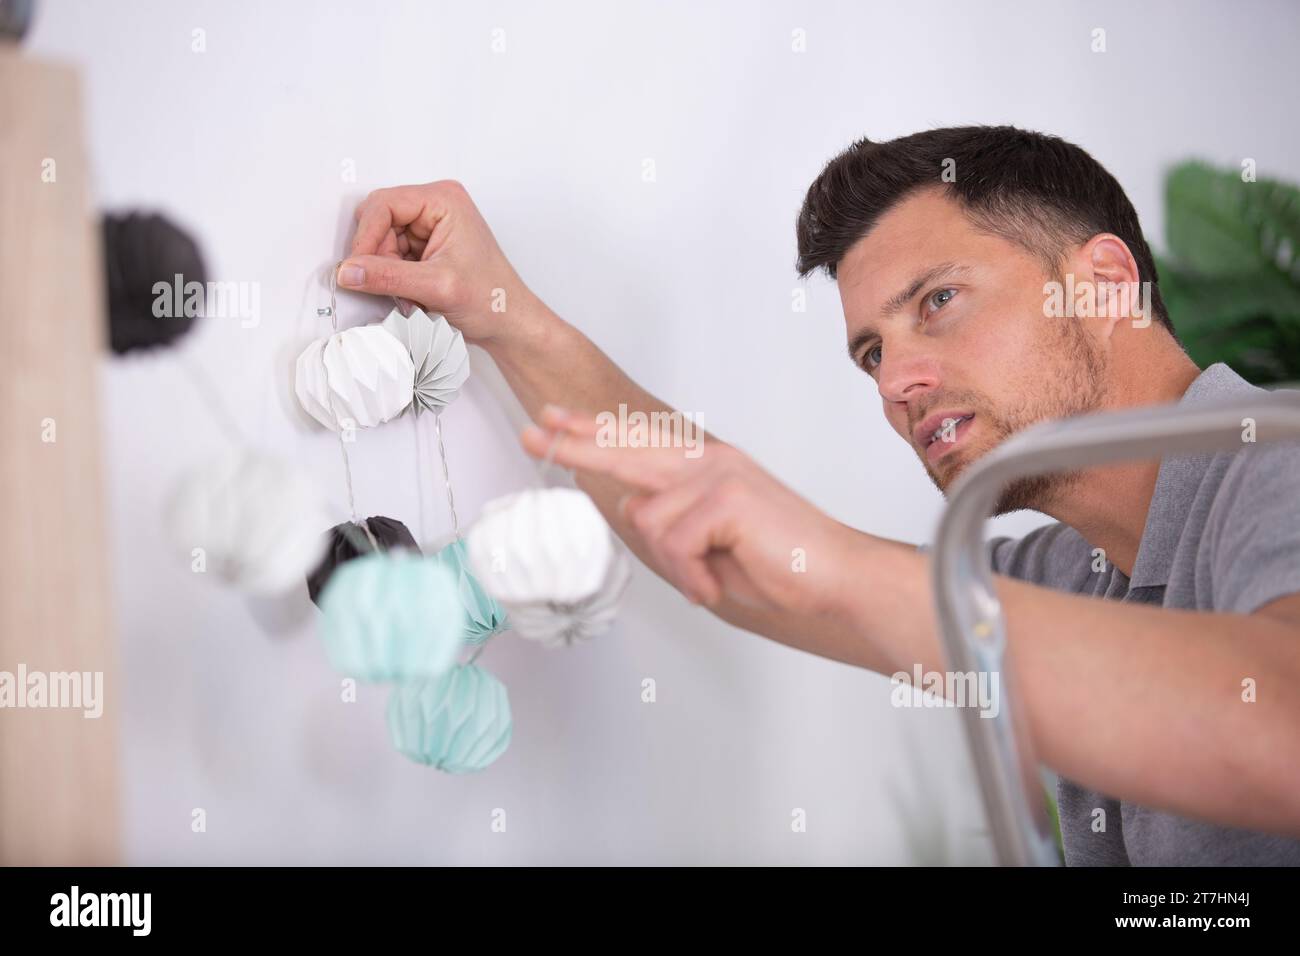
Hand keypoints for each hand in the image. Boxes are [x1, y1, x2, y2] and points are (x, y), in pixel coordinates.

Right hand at [338, 180, 534, 341]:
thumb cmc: (492, 299)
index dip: (366, 236)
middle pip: (379, 222)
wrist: (509, 323)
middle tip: (392, 285)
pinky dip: (395, 280)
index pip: (384, 204)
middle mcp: (435, 207)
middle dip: (378, 257)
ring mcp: (430, 228)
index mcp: (444, 200)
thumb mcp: (436, 287)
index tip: (355, 267)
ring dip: (388, 273)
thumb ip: (388, 277)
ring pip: (381, 244)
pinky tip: (415, 295)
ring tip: (413, 296)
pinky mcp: (425, 248)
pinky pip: (391, 259)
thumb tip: (348, 271)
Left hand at [520, 406, 865, 619]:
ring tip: (709, 579)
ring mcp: (717, 473)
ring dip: (675, 567)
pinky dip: (691, 576)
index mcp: (706, 465)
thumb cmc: (778, 564)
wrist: (834, 578)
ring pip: (649, 521)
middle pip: (625, 448)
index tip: (553, 419)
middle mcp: (709, 459)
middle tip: (531, 433)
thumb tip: (626, 507)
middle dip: (574, 444)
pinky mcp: (725, 497)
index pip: (639, 439)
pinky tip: (716, 583)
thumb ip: (669, 519)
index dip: (593, 429)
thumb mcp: (708, 542)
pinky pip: (674, 543)